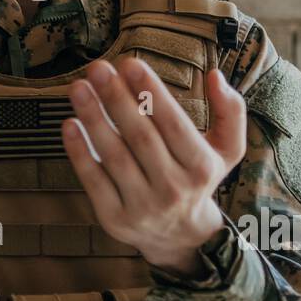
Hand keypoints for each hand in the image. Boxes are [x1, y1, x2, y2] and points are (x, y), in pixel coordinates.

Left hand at [61, 57, 246, 272]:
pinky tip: (69, 124)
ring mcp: (143, 206)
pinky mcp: (115, 219)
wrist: (181, 236)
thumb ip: (230, 111)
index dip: (151, 93)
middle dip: (117, 99)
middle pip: (141, 137)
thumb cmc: (198, 178)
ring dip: (94, 119)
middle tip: (98, 68)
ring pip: (114, 157)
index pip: (174, 124)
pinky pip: (93, 182)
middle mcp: (174, 189)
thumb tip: (215, 75)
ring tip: (78, 88)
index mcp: (201, 166)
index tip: (130, 63)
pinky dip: (80, 153)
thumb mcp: (227, 149)